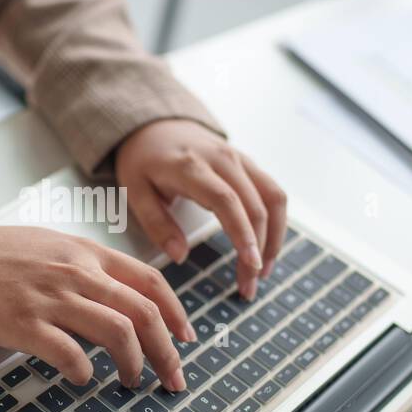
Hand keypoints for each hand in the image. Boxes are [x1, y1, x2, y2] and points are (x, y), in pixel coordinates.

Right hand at [0, 222, 197, 390]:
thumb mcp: (52, 245)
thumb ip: (88, 267)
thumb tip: (120, 300)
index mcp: (86, 253)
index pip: (150, 281)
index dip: (176, 314)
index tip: (186, 338)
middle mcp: (76, 273)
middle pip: (143, 313)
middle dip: (168, 352)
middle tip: (173, 377)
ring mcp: (52, 297)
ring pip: (118, 333)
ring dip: (134, 365)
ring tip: (131, 381)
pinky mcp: (26, 323)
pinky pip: (71, 354)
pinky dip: (86, 373)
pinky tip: (83, 379)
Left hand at [115, 118, 286, 299]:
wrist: (155, 125)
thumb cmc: (143, 161)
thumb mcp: (135, 191)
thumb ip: (156, 224)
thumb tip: (180, 256)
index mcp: (191, 166)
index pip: (227, 201)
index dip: (242, 233)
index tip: (250, 265)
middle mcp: (222, 159)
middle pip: (255, 204)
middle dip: (258, 249)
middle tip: (249, 287)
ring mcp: (240, 158)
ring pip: (273, 197)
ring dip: (274, 237)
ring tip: (261, 271)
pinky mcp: (249, 163)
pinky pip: (273, 192)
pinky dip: (276, 222)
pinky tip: (265, 246)